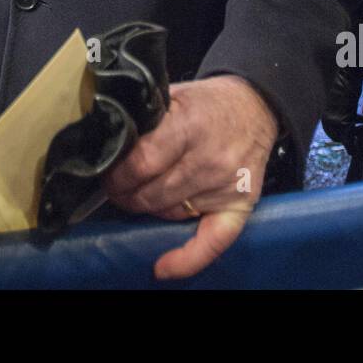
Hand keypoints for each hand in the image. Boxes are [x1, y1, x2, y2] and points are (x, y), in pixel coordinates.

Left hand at [104, 75, 278, 279]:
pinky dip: (187, 259)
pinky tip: (163, 267)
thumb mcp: (174, 94)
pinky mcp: (240, 205)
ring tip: (136, 198)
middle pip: (153, 192)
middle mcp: (210, 159)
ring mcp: (226, 185)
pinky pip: (214, 242)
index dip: (119, 173)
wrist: (255, 106)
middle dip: (126, 194)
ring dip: (147, 209)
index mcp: (190, 124)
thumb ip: (145, 117)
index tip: (107, 172)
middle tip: (115, 188)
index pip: (143, 161)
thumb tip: (107, 139)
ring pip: (171, 213)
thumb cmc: (207, 102)